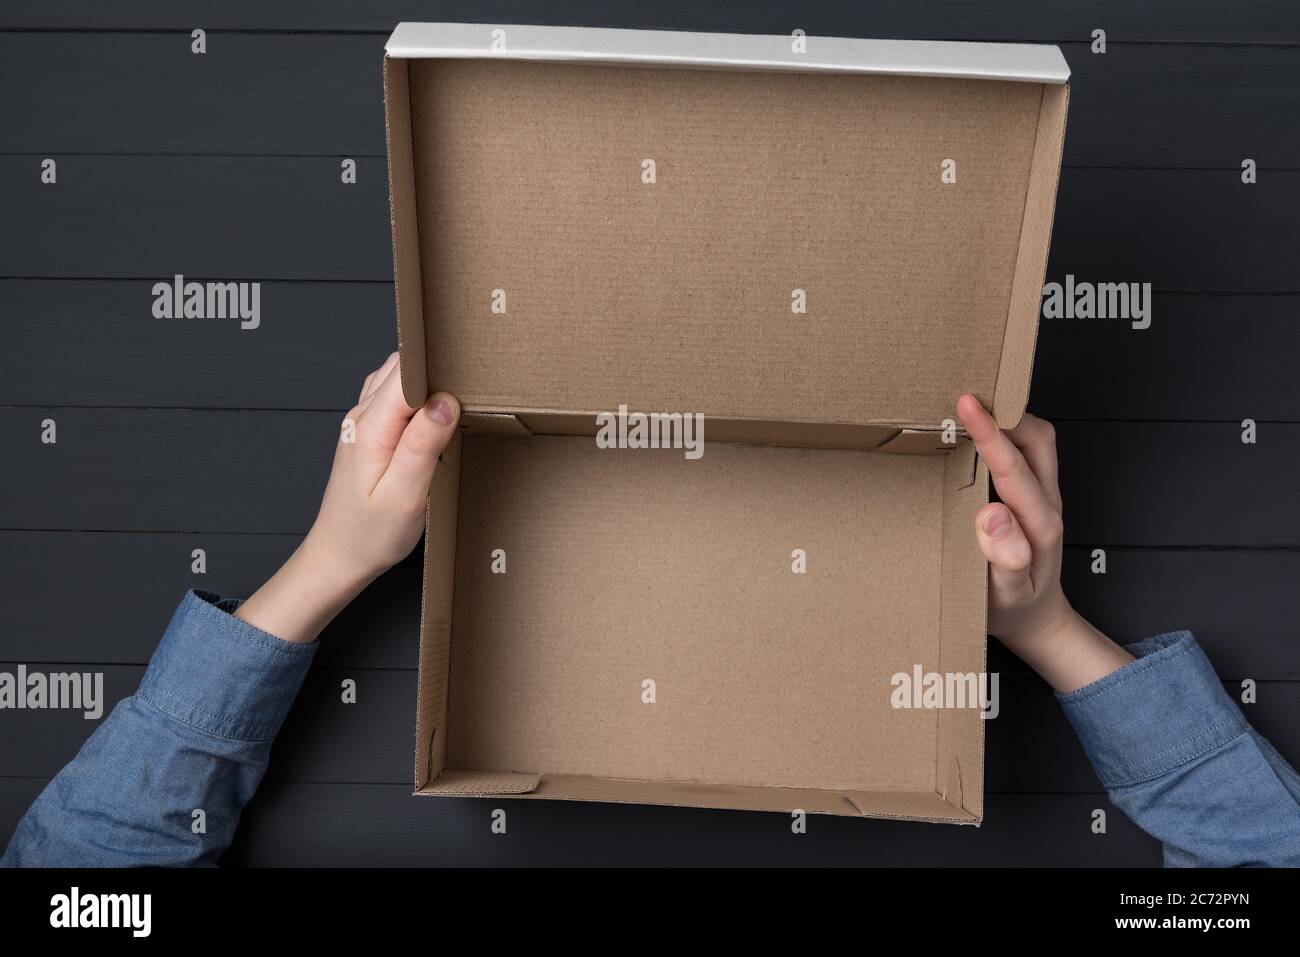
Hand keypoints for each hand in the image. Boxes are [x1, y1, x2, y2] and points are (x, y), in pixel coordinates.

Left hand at [235, 353, 460, 643]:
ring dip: (428, 378)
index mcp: (371, 428)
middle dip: (439, 366)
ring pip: (398, 375)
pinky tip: (434, 411)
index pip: (408, 373)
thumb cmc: (370, 535)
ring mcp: (362, 420)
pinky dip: (417, 392)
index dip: (442, 367)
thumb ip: (422, 446)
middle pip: (403, 365)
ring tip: (459, 395)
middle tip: (474, 385)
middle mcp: (362, 416)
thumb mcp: (404, 497)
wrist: (339, 556)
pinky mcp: (369, 430)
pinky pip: (394, 394)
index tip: (472, 375)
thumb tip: (445, 402)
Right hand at [957, 395, 1130, 691]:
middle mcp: (1047, 503)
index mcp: (1040, 524)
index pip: (1014, 467)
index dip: (990, 434)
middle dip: (1006, 411)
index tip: (967, 404)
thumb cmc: (1013, 610)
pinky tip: (977, 434)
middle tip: (965, 393)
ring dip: (1008, 419)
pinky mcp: (1033, 497)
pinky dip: (1005, 435)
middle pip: (1038, 438)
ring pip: (1035, 441)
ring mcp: (1043, 497)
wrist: (1036, 621)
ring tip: (971, 405)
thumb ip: (1004, 559)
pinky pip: (1025, 453)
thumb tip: (992, 515)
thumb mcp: (1004, 596)